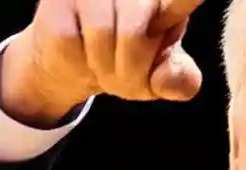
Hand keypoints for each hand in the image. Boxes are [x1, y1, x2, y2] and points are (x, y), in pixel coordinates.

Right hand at [0, 0, 205, 125]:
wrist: (76, 64)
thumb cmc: (126, 60)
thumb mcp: (158, 75)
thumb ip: (176, 80)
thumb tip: (172, 80)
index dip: (186, 0)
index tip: (185, 3)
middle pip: (134, 33)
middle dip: (131, 74)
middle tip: (126, 86)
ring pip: (101, 36)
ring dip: (103, 71)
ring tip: (104, 72)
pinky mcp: (58, 2)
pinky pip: (70, 42)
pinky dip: (77, 64)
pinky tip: (81, 57)